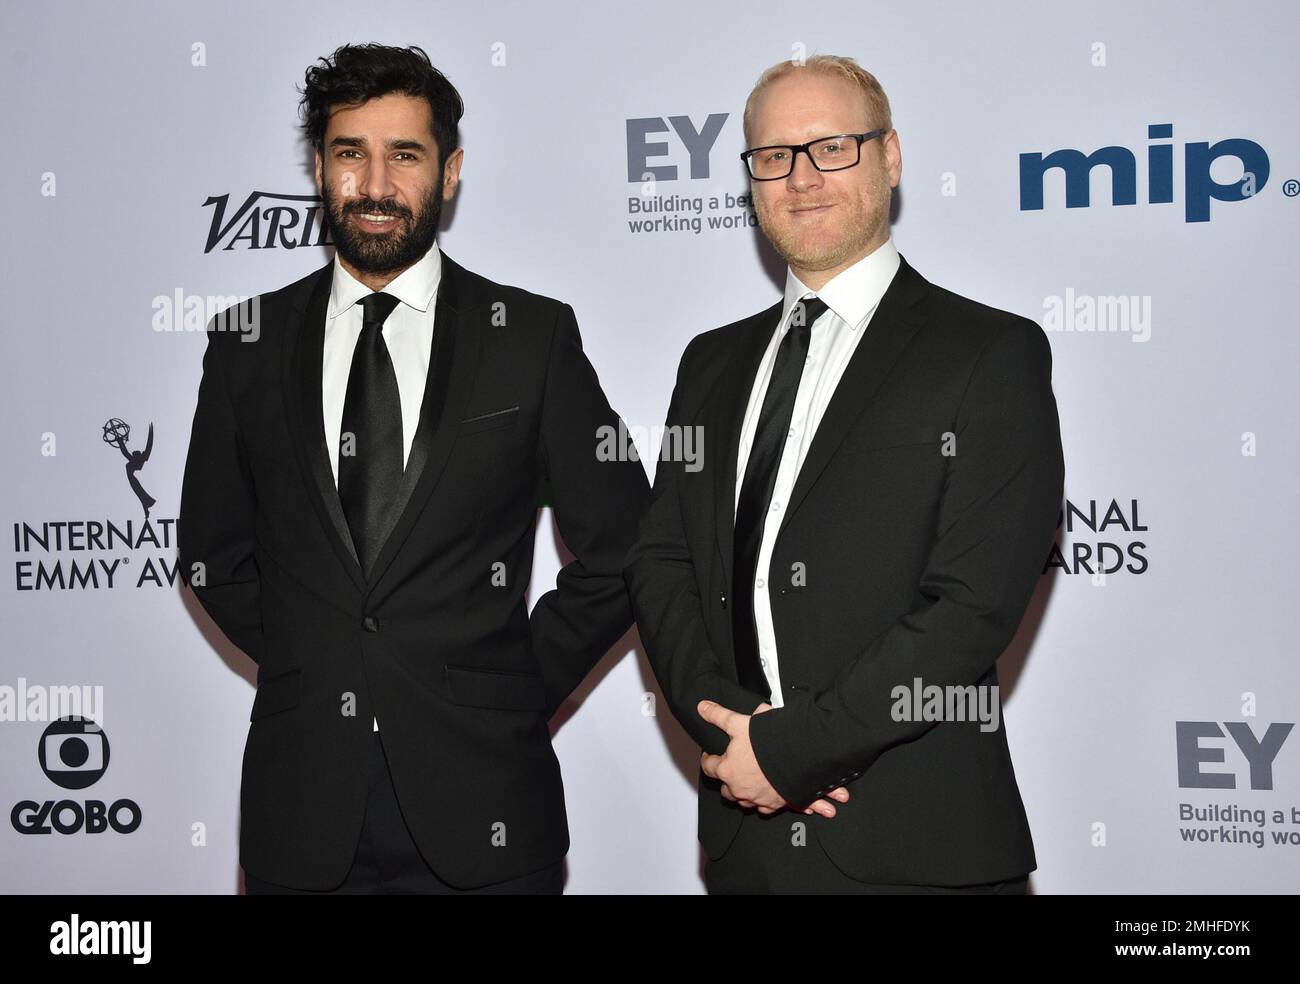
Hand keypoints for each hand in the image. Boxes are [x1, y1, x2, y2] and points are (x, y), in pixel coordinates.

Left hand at [698, 700, 849, 817]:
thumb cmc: (768, 744)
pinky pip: (763, 808)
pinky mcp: (773, 804)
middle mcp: (739, 788)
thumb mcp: (739, 723)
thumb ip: (718, 716)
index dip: (708, 759)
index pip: (708, 767)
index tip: (710, 756)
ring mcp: (756, 799)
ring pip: (742, 801)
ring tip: (749, 779)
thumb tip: (703, 708)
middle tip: (731, 768)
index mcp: (727, 770)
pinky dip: (763, 801)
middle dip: (726, 780)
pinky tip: (766, 791)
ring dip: (743, 792)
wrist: (800, 759)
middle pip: (724, 789)